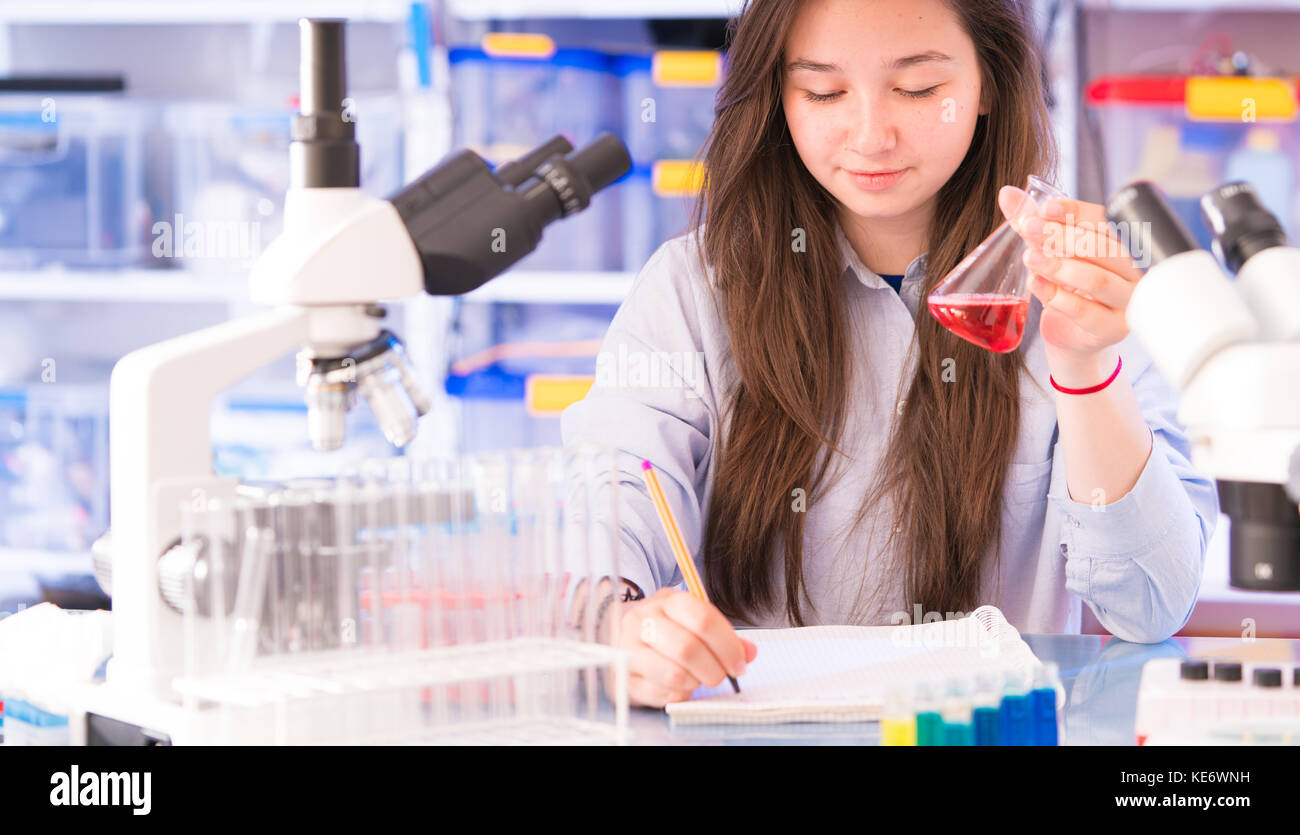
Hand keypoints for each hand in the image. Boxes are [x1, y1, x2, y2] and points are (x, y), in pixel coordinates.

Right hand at [615, 588, 756, 707]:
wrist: (622, 639)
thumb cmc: (666, 632)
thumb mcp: (693, 623)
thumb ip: (723, 636)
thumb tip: (749, 653)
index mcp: (667, 601)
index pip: (703, 619)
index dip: (727, 646)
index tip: (738, 664)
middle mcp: (643, 620)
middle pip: (688, 648)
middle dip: (713, 669)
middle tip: (719, 676)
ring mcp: (628, 649)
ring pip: (674, 674)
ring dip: (695, 683)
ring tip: (696, 680)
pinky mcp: (623, 677)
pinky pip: (660, 694)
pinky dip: (677, 695)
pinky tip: (678, 687)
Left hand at [999, 186, 1142, 374]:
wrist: (1071, 335)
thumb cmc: (1066, 286)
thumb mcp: (1049, 250)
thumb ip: (1032, 222)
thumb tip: (1007, 194)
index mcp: (1124, 243)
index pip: (1105, 220)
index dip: (1075, 211)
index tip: (1045, 208)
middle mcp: (1134, 271)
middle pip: (1104, 248)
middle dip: (1063, 237)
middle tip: (1030, 230)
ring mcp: (1127, 302)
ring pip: (1097, 280)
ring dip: (1060, 267)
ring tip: (1029, 258)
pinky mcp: (1112, 329)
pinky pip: (1085, 312)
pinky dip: (1056, 297)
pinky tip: (1036, 284)